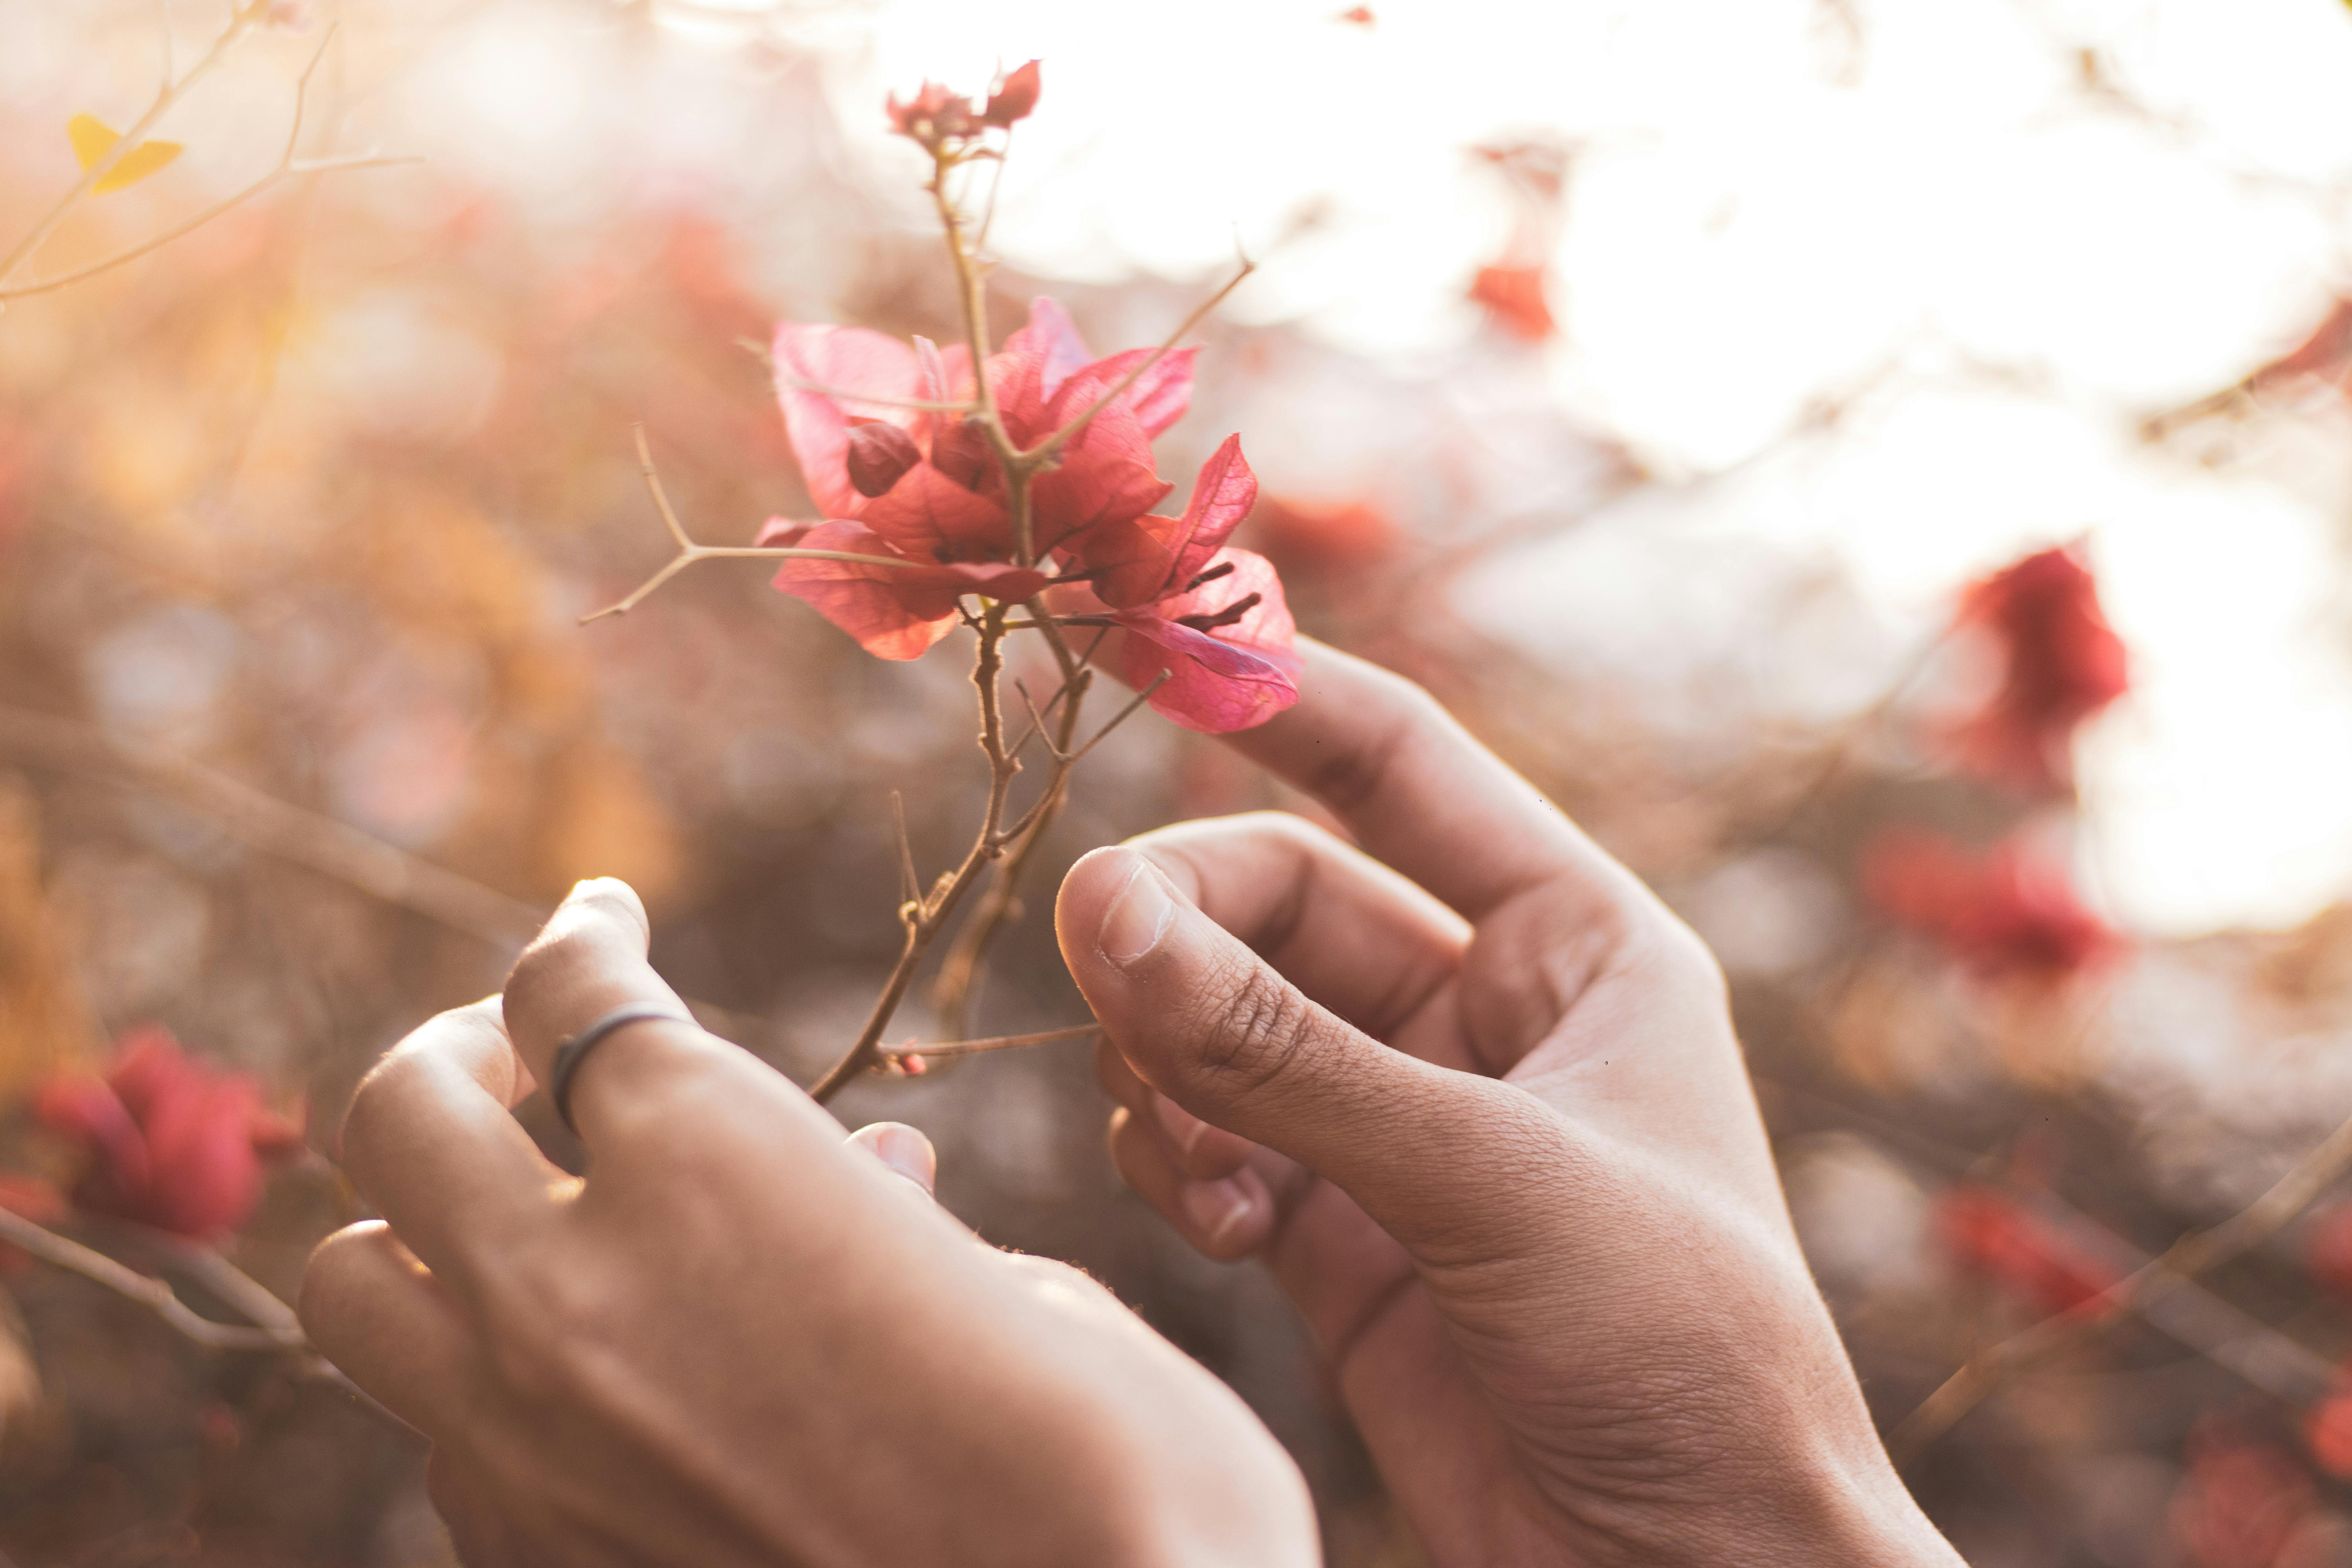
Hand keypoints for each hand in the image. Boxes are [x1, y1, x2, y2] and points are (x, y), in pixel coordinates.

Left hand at [299, 880, 1316, 1567]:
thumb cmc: (1111, 1455)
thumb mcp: (1004, 1285)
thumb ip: (883, 1226)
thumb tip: (862, 1183)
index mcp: (711, 1156)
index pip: (567, 991)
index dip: (580, 931)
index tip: (597, 920)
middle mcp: (575, 1286)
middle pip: (401, 1111)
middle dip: (453, 1056)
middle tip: (518, 1057)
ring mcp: (528, 1442)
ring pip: (354, 1281)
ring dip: (417, 1221)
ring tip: (509, 1215)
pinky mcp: (534, 1560)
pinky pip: (439, 1442)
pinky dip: (484, 1385)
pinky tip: (589, 1385)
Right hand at [1058, 641, 1963, 1567]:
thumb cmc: (1677, 1352)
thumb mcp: (1489, 1176)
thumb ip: (1285, 1053)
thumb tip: (1098, 911)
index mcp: (1578, 947)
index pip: (1403, 766)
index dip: (1278, 694)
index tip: (1148, 637)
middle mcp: (1482, 1014)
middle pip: (1274, 901)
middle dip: (1185, 931)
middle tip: (1103, 959)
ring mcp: (1398, 1119)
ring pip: (1220, 1020)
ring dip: (1170, 1061)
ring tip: (1194, 1153)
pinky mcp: (1330, 1225)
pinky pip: (1204, 1136)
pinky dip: (1176, 1159)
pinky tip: (1213, 1224)